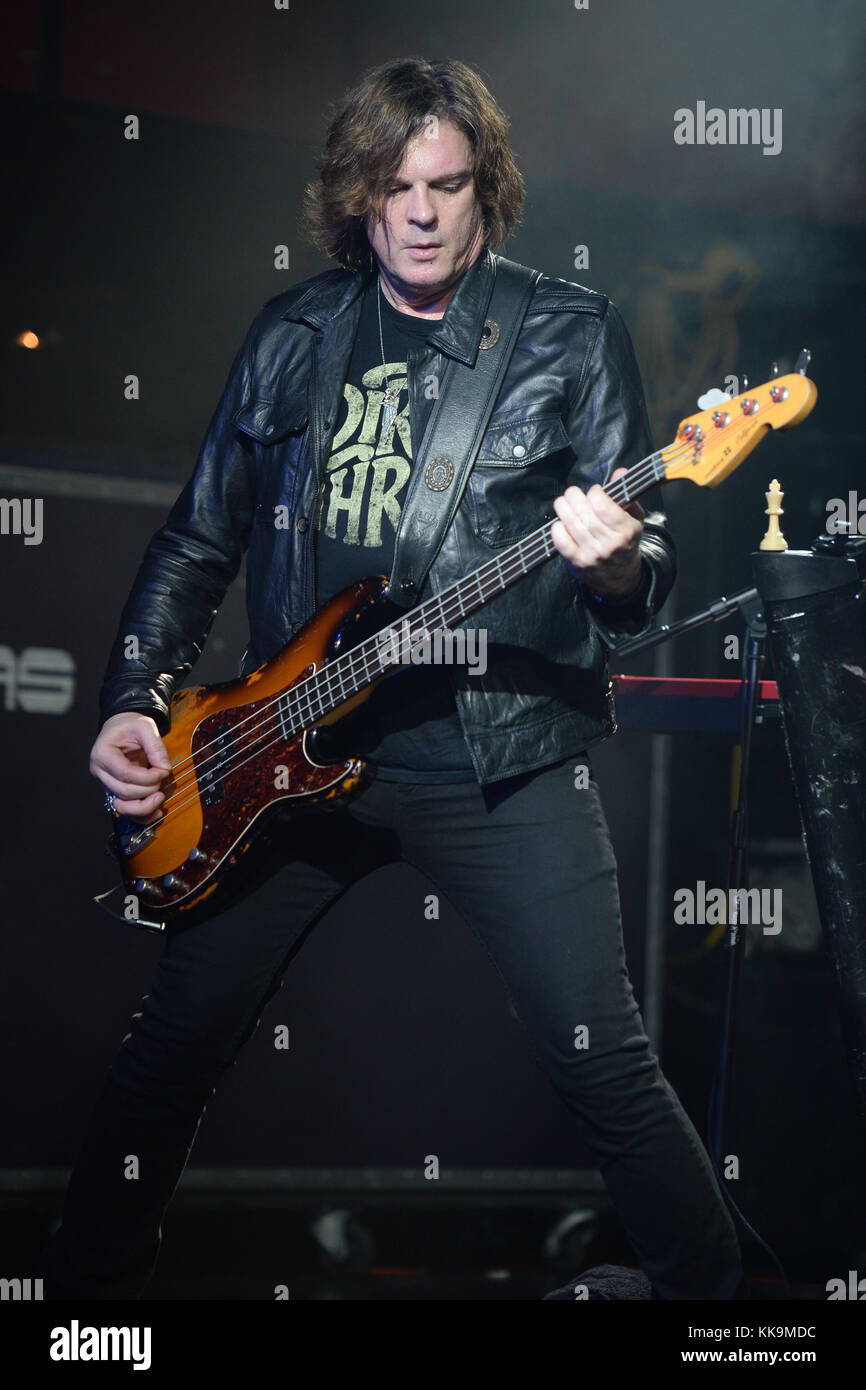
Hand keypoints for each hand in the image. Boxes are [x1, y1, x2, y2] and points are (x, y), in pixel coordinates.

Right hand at [90, 712, 171, 824]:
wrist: (121, 728)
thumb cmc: (129, 726)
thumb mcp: (145, 726)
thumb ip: (156, 746)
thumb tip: (164, 769)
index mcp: (102, 753)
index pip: (124, 773)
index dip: (147, 777)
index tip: (164, 771)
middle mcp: (99, 771)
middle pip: (123, 791)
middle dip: (148, 790)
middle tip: (163, 779)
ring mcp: (106, 783)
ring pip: (122, 806)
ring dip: (144, 807)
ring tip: (160, 798)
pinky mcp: (114, 791)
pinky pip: (126, 810)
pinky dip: (141, 815)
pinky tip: (156, 812)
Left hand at [550, 467, 644, 598]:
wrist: (621, 577)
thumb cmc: (625, 541)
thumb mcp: (633, 517)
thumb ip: (626, 493)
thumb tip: (619, 472)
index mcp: (626, 530)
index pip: (604, 506)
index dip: (595, 493)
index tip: (594, 491)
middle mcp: (610, 544)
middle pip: (585, 514)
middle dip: (574, 497)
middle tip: (572, 493)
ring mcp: (593, 554)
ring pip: (572, 525)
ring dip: (563, 509)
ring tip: (562, 502)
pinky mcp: (578, 563)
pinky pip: (562, 543)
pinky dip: (557, 529)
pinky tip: (560, 522)